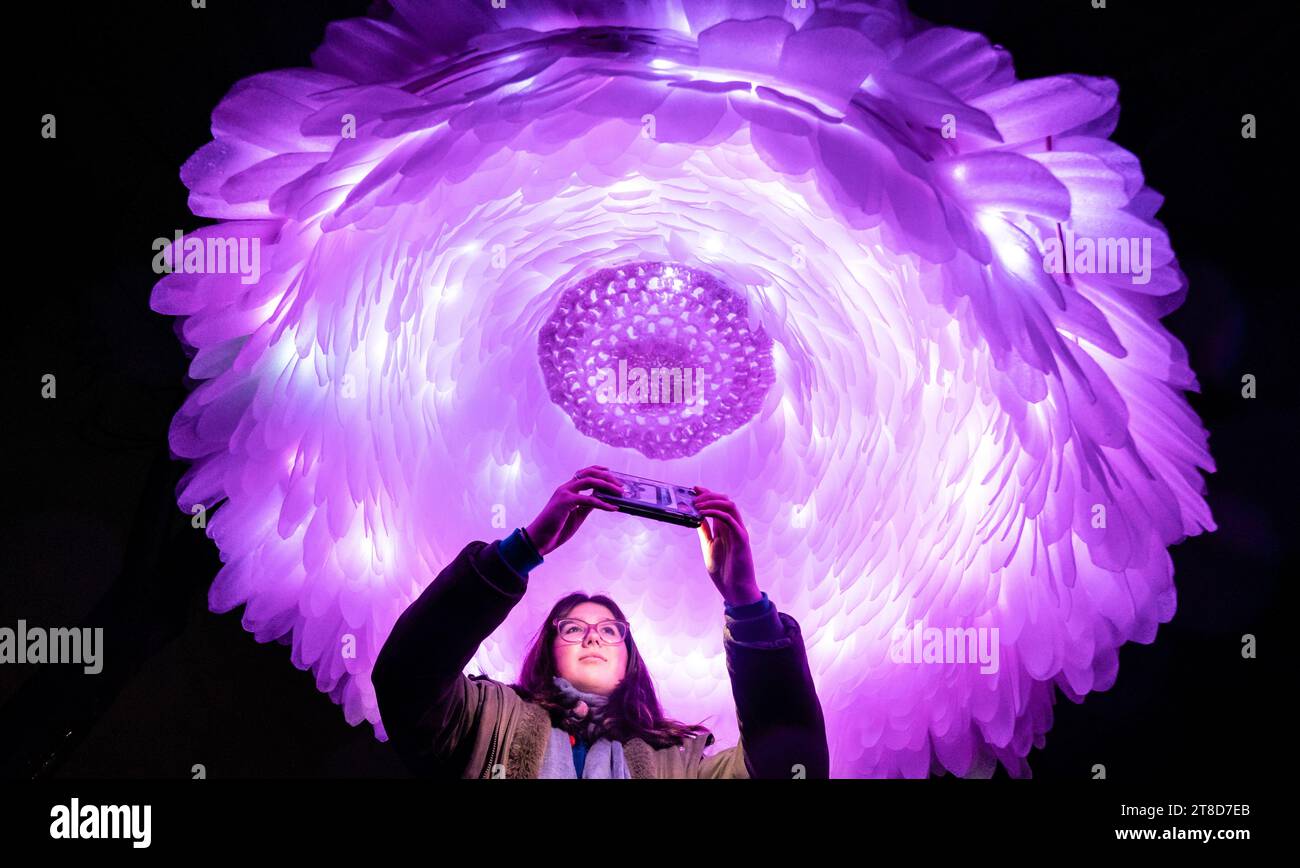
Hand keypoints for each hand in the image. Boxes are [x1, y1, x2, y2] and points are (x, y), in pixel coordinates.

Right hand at [524, 466, 621, 555]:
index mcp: (566, 489)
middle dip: (607, 477)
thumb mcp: (576, 514)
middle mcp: (565, 488)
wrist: (540, 539)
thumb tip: (601, 500)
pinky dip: (603, 503)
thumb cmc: (556, 528)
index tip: (610, 471)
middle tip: (620, 485)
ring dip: (607, 486)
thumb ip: (587, 505)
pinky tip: (612, 508)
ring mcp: (564, 493)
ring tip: (619, 493)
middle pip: (589, 473)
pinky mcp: (565, 502)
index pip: (583, 473)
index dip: (597, 469)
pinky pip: (589, 499)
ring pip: (590, 481)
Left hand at [693, 486, 759, 605]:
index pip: (719, 504)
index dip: (708, 494)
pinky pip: (732, 521)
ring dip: (713, 502)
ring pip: (730, 507)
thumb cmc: (724, 571)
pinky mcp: (742, 540)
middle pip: (725, 501)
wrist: (735, 589)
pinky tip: (705, 514)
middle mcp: (734, 527)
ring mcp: (739, 532)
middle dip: (709, 495)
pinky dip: (718, 513)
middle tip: (694, 496)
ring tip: (698, 505)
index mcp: (725, 528)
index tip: (694, 488)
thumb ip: (705, 531)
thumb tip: (696, 516)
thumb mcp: (709, 546)